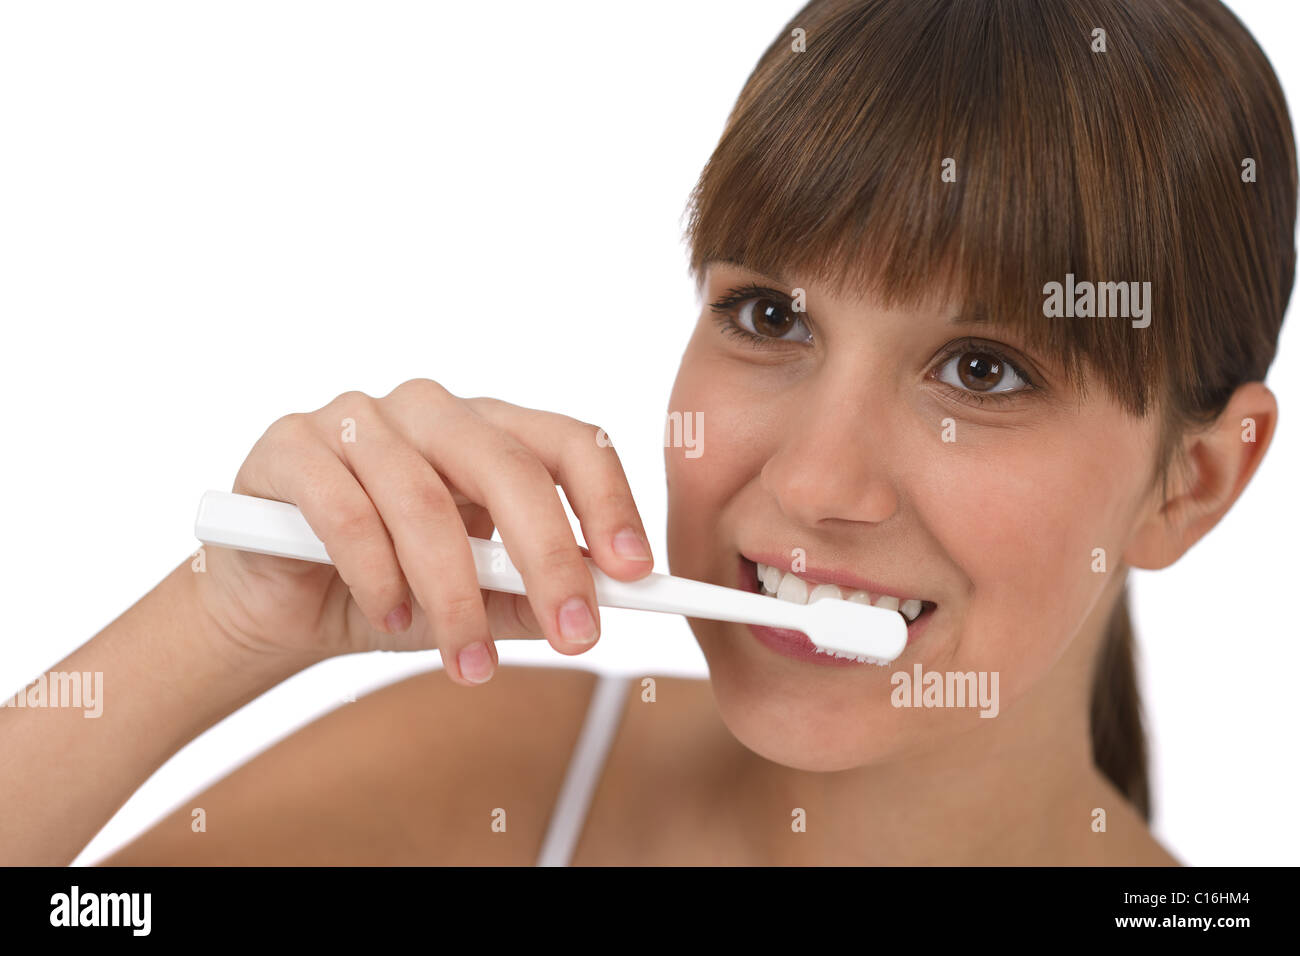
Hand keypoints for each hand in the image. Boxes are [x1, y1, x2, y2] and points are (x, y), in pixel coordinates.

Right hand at [193, 378, 654, 683]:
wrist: (276, 602)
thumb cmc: (385, 588)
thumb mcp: (470, 599)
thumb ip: (526, 597)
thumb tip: (594, 609)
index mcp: (487, 430)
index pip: (567, 442)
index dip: (609, 501)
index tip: (636, 572)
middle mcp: (430, 410)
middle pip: (507, 467)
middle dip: (548, 558)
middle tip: (575, 634)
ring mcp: (357, 419)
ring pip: (424, 500)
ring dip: (454, 593)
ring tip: (468, 658)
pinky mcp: (290, 446)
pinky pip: (346, 510)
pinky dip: (377, 575)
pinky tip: (393, 619)